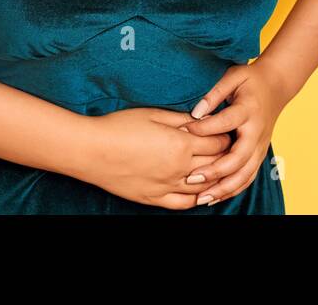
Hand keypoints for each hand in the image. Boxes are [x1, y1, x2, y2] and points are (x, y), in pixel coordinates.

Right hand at [78, 107, 233, 208]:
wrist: (91, 150)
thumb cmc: (119, 126)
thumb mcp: (153, 114)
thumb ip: (181, 120)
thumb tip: (203, 120)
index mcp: (181, 144)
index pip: (217, 142)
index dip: (225, 135)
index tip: (226, 129)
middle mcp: (179, 168)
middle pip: (215, 164)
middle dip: (225, 154)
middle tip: (226, 147)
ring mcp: (168, 186)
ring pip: (204, 186)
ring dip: (215, 177)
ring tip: (217, 167)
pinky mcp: (155, 198)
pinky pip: (184, 203)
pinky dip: (197, 199)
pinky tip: (200, 191)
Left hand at [177, 60, 288, 206]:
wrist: (277, 86)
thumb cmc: (250, 80)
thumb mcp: (233, 76)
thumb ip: (214, 93)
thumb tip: (195, 113)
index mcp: (249, 110)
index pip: (225, 123)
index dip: (205, 128)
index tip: (184, 131)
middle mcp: (256, 132)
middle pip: (238, 158)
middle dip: (215, 171)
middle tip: (191, 179)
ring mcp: (260, 145)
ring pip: (245, 174)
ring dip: (224, 188)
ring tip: (202, 198)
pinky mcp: (260, 154)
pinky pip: (248, 177)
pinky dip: (233, 189)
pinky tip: (215, 197)